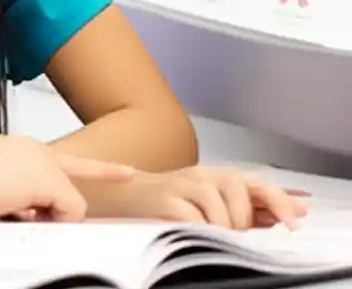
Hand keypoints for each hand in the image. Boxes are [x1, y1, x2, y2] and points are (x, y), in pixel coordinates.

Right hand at [0, 136, 134, 222]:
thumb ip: (15, 200)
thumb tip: (29, 217)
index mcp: (19, 150)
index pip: (68, 163)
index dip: (102, 170)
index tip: (128, 172)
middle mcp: (35, 151)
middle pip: (66, 195)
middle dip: (48, 215)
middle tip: (7, 214)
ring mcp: (42, 162)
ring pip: (67, 207)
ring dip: (40, 220)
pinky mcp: (45, 178)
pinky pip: (67, 214)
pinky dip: (46, 223)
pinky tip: (8, 210)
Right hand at [81, 166, 307, 229]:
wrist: (118, 197)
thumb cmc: (165, 204)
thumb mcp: (209, 203)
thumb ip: (247, 206)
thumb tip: (290, 211)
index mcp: (214, 177)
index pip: (255, 181)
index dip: (279, 200)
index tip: (294, 223)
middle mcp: (198, 176)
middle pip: (236, 183)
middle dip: (245, 214)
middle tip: (239, 235)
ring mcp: (178, 185)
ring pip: (214, 198)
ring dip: (222, 223)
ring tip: (216, 237)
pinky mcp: (160, 200)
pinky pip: (188, 214)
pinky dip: (199, 227)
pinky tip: (198, 235)